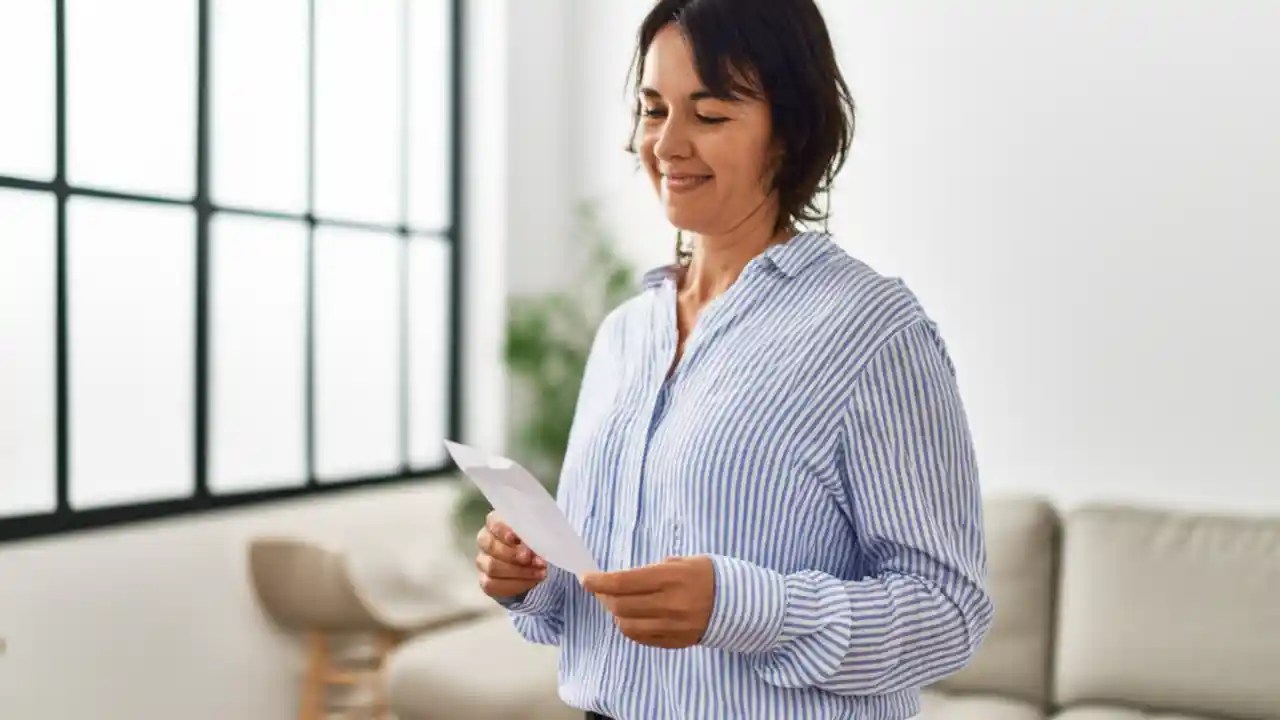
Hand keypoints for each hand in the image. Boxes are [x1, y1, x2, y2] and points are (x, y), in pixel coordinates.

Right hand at [475, 511, 547, 599]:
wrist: (534, 565)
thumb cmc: (535, 543)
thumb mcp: (537, 535)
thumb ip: (534, 534)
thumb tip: (539, 540)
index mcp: (495, 523)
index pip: (493, 523)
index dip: (504, 531)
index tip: (517, 539)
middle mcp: (485, 540)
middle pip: (491, 546)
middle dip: (514, 554)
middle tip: (536, 559)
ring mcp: (483, 561)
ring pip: (492, 567)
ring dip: (519, 571)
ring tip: (540, 571)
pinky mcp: (485, 581)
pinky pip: (493, 585)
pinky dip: (516, 584)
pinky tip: (532, 581)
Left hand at [581, 556, 714, 648]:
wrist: (742, 605)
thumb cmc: (710, 575)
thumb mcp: (685, 561)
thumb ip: (655, 569)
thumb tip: (625, 579)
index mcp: (671, 578)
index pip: (623, 582)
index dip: (599, 581)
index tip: (587, 578)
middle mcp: (670, 604)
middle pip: (620, 606)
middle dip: (605, 596)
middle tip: (602, 589)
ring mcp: (672, 626)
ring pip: (627, 625)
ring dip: (616, 614)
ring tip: (618, 604)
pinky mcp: (675, 642)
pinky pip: (641, 638)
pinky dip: (630, 627)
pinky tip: (633, 617)